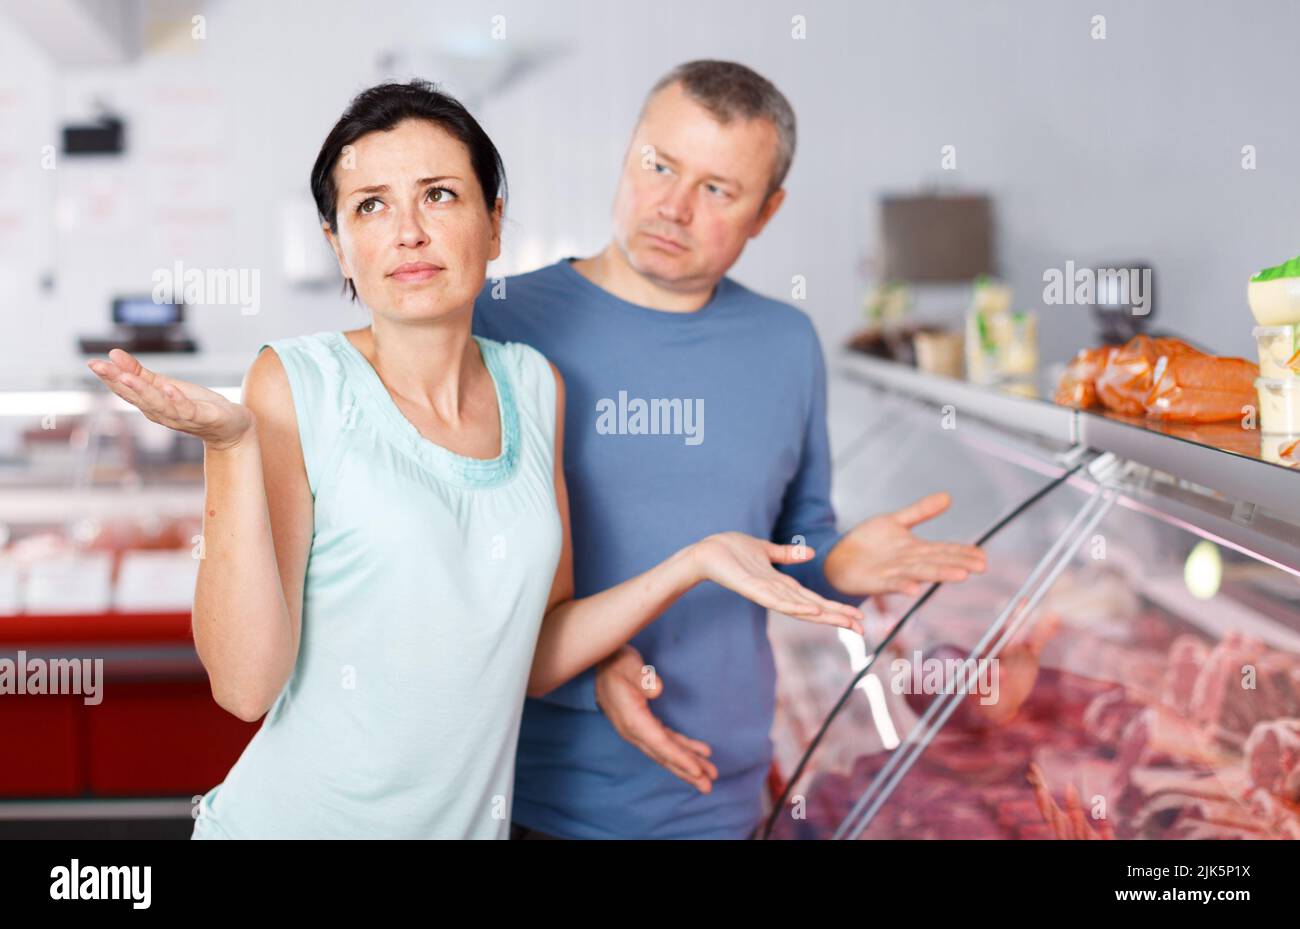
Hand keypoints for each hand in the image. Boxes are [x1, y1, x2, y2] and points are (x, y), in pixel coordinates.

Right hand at [87, 348, 254, 449]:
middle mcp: (161, 414)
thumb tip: (113, 353)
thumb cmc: (196, 406)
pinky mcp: (202, 418)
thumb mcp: (166, 385)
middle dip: (117, 380)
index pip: (126, 390)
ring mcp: (181, 417)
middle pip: (136, 396)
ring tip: (127, 377)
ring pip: (158, 404)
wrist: (231, 428)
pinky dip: (177, 400)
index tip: (92, 363)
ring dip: (142, 390)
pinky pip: (187, 410)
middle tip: (98, 365)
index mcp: (151, 404)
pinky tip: (168, 387)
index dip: (109, 377)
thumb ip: (141, 373)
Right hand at [595, 645, 717, 792]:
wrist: (602, 665)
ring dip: (687, 764)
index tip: (698, 771)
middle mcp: (634, 731)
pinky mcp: (644, 726)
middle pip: (663, 756)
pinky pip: (665, 743)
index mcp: (632, 720)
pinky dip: (682, 749)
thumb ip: (642, 677)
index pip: (660, 744)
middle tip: (708, 786)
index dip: (679, 758)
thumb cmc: (618, 663)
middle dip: (686, 772)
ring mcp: (638, 731)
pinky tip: (699, 753)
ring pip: (665, 752)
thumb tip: (657, 690)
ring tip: (709, 775)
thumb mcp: (628, 665)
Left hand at [688, 532, 863, 634]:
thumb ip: (788, 554)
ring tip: (844, 621)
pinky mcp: (752, 588)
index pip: (815, 600)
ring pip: (799, 607)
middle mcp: (777, 593)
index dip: (836, 608)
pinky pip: (776, 600)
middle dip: (837, 617)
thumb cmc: (732, 550)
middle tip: (862, 629)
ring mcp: (765, 593)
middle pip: (813, 608)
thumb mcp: (766, 550)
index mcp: (782, 585)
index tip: (858, 616)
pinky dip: (794, 606)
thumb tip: (810, 553)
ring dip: (822, 616)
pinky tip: (811, 611)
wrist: (706, 551)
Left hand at [824, 492, 986, 596]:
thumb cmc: (869, 543)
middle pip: (938, 562)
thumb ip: (921, 511)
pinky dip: (902, 586)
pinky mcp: (876, 581)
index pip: (945, 550)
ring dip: (939, 574)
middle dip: (958, 564)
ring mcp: (894, 573)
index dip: (963, 552)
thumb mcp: (896, 521)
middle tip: (980, 566)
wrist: (839, 557)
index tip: (983, 556)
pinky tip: (913, 588)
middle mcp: (909, 563)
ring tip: (959, 575)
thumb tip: (947, 496)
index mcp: (917, 549)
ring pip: (920, 572)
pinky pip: (891, 584)